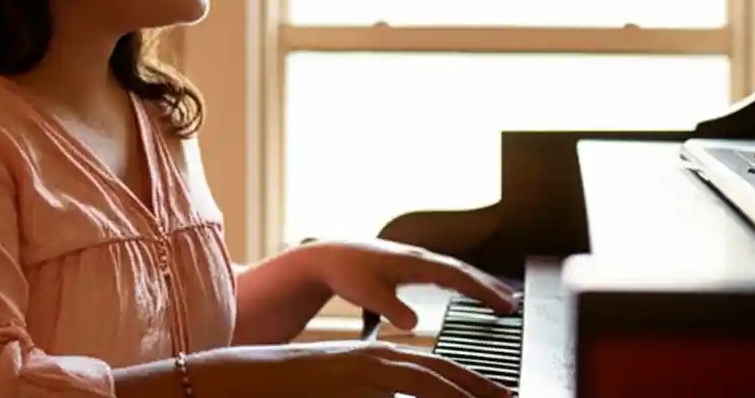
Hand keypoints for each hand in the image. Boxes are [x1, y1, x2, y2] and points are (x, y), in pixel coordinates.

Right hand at [190, 340, 512, 397]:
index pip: (437, 367)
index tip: (499, 394)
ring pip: (431, 381)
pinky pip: (406, 391)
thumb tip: (399, 397)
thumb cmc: (298, 391)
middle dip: (482, 387)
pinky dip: (435, 396)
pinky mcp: (357, 385)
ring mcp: (369, 372)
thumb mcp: (346, 390)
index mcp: (380, 360)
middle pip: (443, 371)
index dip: (471, 381)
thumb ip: (377, 393)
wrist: (255, 379)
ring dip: (466, 392)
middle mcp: (380, 360)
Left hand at [300, 239, 518, 330]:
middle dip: (490, 286)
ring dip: (478, 282)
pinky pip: (444, 271)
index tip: (504, 305)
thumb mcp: (368, 296)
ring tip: (500, 297)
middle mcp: (420, 257)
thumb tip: (415, 324)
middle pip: (463, 271)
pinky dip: (461, 280)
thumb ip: (392, 310)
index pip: (458, 277)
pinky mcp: (409, 264)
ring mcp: (416, 259)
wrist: (328, 256)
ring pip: (455, 269)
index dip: (483, 291)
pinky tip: (466, 288)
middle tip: (514, 304)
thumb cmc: (347, 273)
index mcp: (415, 263)